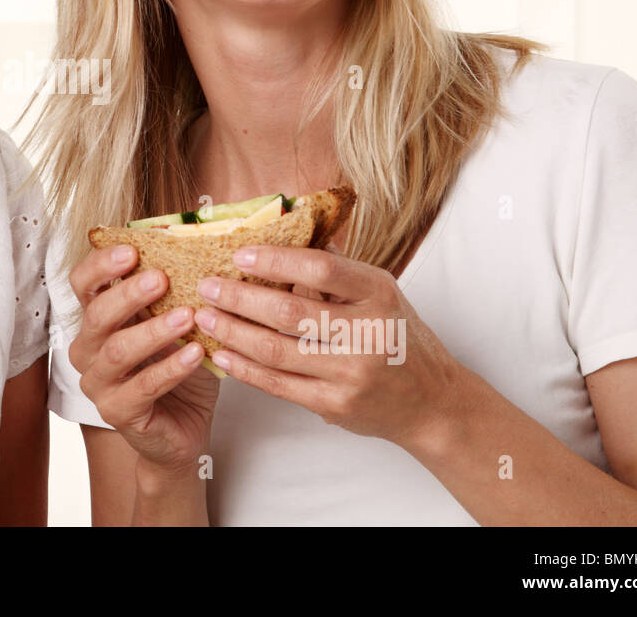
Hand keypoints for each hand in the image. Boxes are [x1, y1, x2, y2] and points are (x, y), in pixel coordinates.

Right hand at [67, 246, 220, 475]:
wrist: (182, 427)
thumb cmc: (177, 367)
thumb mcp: (174, 322)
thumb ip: (172, 292)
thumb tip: (189, 244)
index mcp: (97, 319)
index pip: (82, 283)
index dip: (101, 264)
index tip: (132, 250)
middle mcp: (88, 349)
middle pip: (97, 315)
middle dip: (129, 294)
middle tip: (162, 278)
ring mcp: (98, 383)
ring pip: (118, 351)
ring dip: (154, 331)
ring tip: (188, 316)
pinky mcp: (116, 412)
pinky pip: (143, 387)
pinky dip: (171, 368)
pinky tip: (197, 354)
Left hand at [194, 245, 465, 449]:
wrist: (432, 403)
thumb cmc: (398, 336)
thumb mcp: (381, 293)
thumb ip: (338, 268)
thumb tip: (287, 231)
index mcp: (379, 293)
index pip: (321, 269)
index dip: (275, 260)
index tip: (239, 255)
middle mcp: (368, 332)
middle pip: (289, 311)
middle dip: (238, 297)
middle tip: (206, 286)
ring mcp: (352, 373)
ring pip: (276, 350)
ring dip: (232, 331)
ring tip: (203, 316)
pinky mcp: (336, 405)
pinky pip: (279, 384)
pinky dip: (245, 368)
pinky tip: (222, 354)